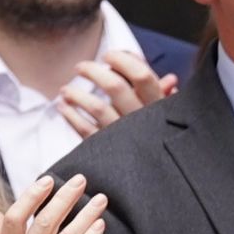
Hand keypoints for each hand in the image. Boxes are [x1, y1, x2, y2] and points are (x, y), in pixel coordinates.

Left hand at [56, 52, 178, 138]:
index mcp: (157, 106)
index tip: (108, 54)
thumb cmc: (156, 140)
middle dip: (93, 71)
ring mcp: (122, 135)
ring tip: (65, 90)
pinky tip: (63, 107)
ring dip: (76, 94)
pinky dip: (71, 116)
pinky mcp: (105, 149)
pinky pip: (84, 130)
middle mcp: (140, 120)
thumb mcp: (166, 118)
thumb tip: (169, 78)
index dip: (123, 60)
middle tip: (79, 67)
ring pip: (97, 108)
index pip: (142, 75)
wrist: (152, 179)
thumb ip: (163, 97)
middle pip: (116, 87)